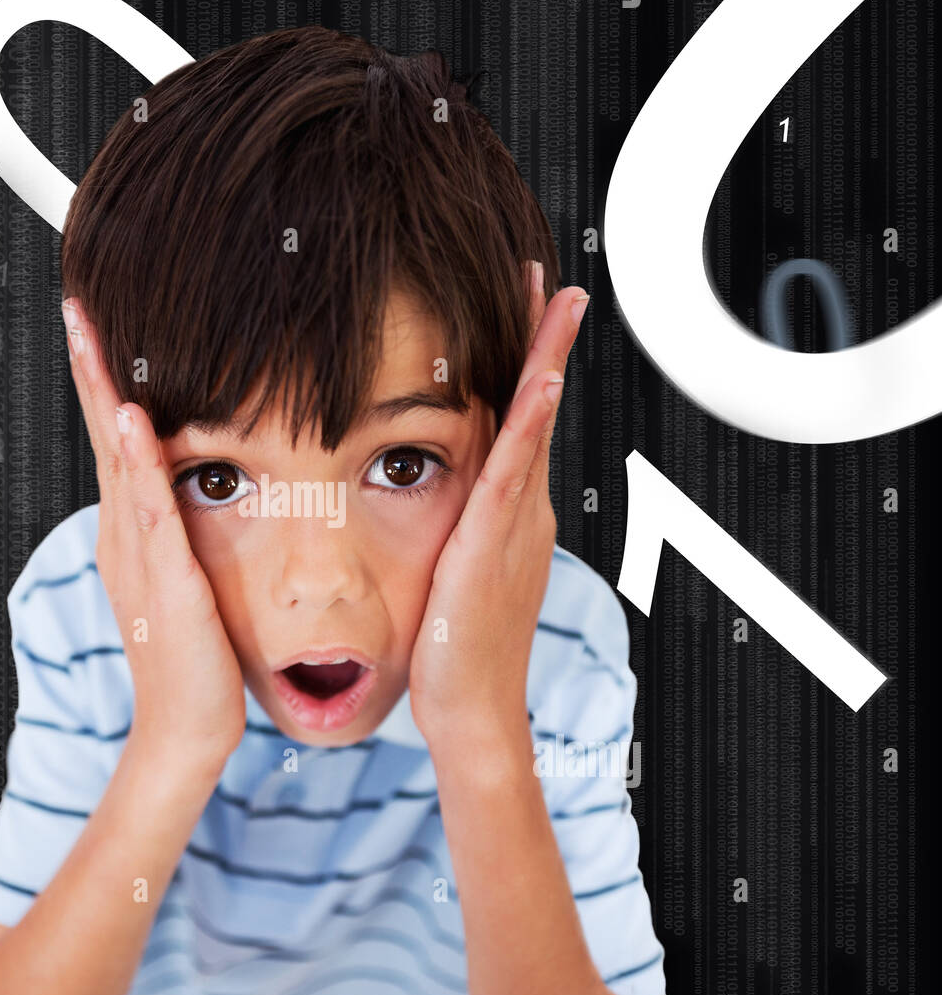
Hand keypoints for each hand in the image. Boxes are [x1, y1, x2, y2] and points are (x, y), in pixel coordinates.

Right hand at [62, 298, 247, 769]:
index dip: (101, 383)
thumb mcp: (181, 578)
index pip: (113, 441)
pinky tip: (134, 422)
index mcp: (130, 531)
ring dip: (102, 395)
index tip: (96, 330)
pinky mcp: (163, 581)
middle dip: (89, 368)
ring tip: (91, 337)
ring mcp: (137, 557)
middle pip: (101, 435)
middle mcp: (123, 536)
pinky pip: (151, 512)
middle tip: (78, 308)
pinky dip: (139, 464)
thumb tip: (186, 488)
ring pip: (116, 460)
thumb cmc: (190, 658)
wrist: (184, 727)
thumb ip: (177, 530)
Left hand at [408, 264, 587, 761]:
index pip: (519, 424)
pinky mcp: (493, 545)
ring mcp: (516, 526)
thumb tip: (437, 507)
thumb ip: (454, 533)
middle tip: (556, 284)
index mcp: (508, 515)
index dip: (528, 367)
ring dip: (545, 361)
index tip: (530, 315)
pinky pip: (512, 474)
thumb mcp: (455, 575)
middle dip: (546, 344)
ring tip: (557, 303)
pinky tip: (539, 381)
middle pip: (536, 410)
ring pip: (532, 428)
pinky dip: (530, 426)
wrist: (473, 710)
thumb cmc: (459, 650)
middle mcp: (522, 511)